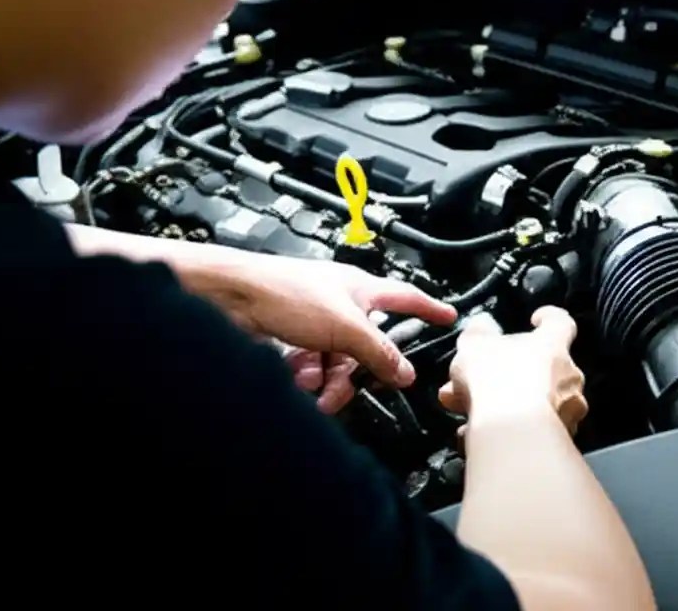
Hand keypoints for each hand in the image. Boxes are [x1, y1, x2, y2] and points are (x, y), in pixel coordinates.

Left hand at [184, 254, 455, 411]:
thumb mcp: (345, 326)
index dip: (429, 309)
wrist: (230, 299)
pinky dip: (306, 377)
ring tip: (314, 389)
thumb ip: (378, 352)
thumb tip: (403, 372)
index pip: (405, 298)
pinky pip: (311, 366)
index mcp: (360, 289)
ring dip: (327, 380)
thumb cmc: (283, 290)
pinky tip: (296, 379)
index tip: (447, 318)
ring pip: (336, 362)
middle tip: (350, 389)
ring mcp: (315, 322)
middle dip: (357, 373)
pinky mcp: (291, 338)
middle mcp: (339, 304)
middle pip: (365, 347)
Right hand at [439, 307, 587, 434]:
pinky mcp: (561, 441)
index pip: (561, 324)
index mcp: (553, 345)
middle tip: (477, 385)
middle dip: (507, 377)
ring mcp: (568, 411)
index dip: (549, 319)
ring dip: (505, 407)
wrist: (513, 431)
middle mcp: (568, 377)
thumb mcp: (474, 344)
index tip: (536, 320)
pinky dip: (509, 433)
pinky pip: (533, 433)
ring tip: (471, 415)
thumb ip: (479, 332)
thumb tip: (482, 325)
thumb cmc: (497, 378)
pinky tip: (479, 437)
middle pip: (543, 369)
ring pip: (534, 405)